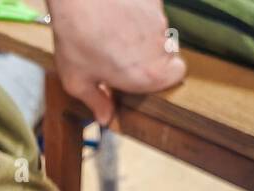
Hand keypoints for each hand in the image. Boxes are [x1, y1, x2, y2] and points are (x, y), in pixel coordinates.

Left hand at [48, 0, 186, 124]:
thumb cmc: (76, 38)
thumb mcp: (77, 80)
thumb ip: (96, 101)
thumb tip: (105, 117)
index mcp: (148, 74)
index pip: (177, 75)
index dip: (164, 74)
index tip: (145, 75)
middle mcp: (160, 46)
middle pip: (168, 51)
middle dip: (150, 54)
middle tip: (123, 54)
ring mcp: (158, 18)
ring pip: (158, 29)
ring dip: (142, 32)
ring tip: (113, 30)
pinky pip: (150, 9)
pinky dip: (137, 12)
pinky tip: (115, 13)